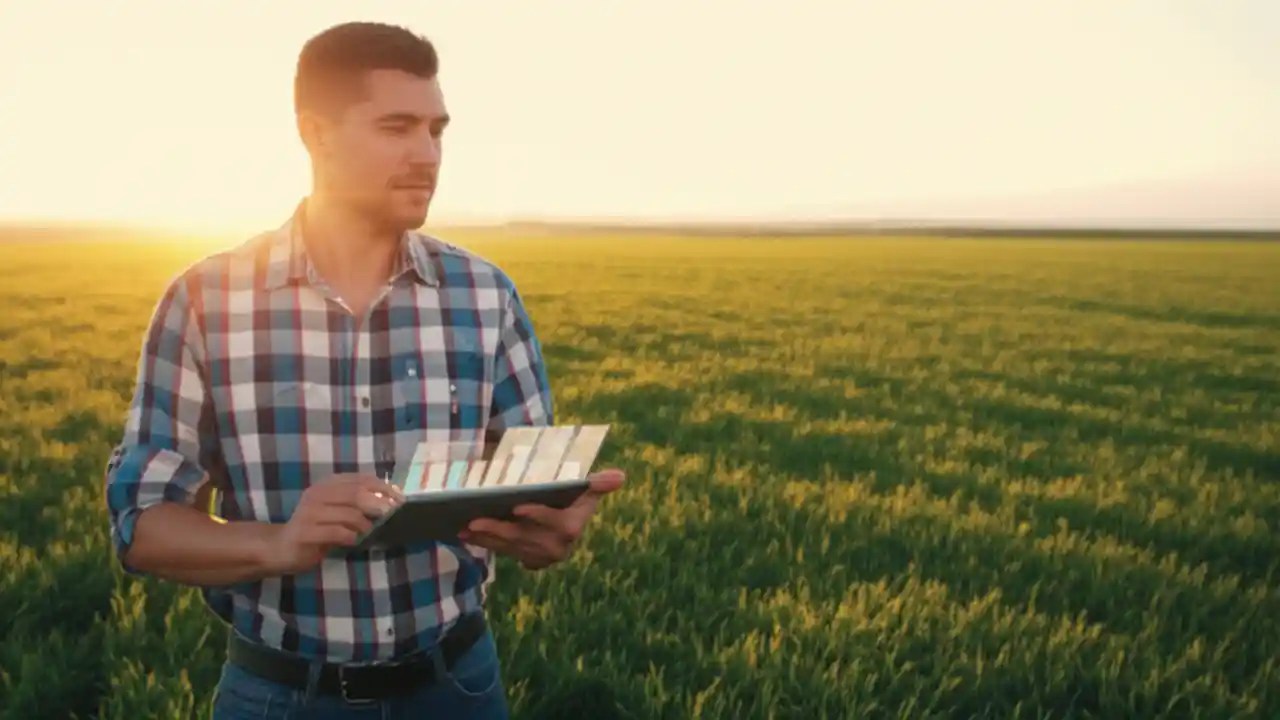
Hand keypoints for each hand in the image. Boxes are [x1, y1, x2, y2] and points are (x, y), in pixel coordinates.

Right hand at [263, 474, 403, 574]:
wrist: (280, 547)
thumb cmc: (315, 529)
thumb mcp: (336, 512)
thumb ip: (356, 504)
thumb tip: (389, 502)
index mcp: (326, 485)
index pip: (361, 479)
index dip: (383, 487)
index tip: (400, 499)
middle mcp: (317, 494)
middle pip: (357, 494)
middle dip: (379, 505)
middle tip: (391, 516)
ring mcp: (309, 512)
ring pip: (350, 514)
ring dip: (365, 525)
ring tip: (368, 533)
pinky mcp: (305, 532)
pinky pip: (337, 532)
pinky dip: (351, 537)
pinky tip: (353, 542)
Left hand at [459, 468, 624, 570]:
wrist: (562, 516)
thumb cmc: (570, 494)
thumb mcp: (583, 487)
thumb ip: (597, 482)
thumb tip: (620, 476)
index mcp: (574, 526)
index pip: (557, 524)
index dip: (538, 517)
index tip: (518, 507)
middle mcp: (559, 547)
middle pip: (526, 539)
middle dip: (500, 530)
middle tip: (474, 519)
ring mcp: (542, 556)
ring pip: (510, 547)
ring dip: (486, 538)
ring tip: (464, 526)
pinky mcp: (527, 560)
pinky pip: (503, 552)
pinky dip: (484, 543)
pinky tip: (465, 534)